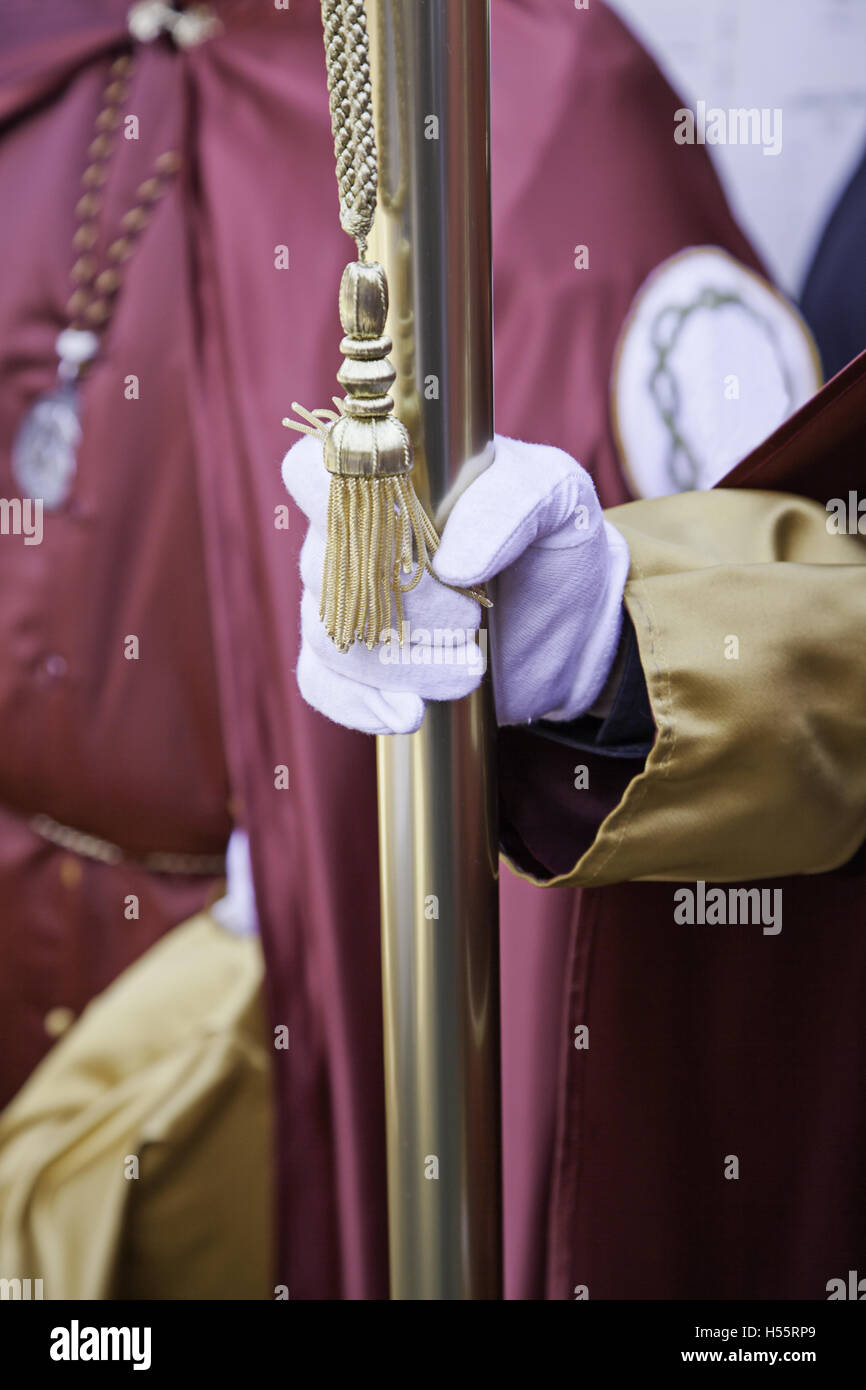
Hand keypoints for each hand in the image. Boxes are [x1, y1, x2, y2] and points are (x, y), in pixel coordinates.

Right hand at [281, 433, 628, 733]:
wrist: (572, 627)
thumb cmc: (553, 542)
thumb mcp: (557, 497)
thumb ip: (510, 504)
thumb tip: (450, 563)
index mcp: (386, 476)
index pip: (312, 470)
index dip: (336, 502)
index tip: (407, 535)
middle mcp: (351, 536)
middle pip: (328, 566)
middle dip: (404, 603)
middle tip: (470, 621)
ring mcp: (348, 603)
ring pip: (330, 632)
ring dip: (400, 660)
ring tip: (470, 669)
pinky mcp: (358, 665)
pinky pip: (324, 685)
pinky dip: (360, 704)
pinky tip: (409, 714)